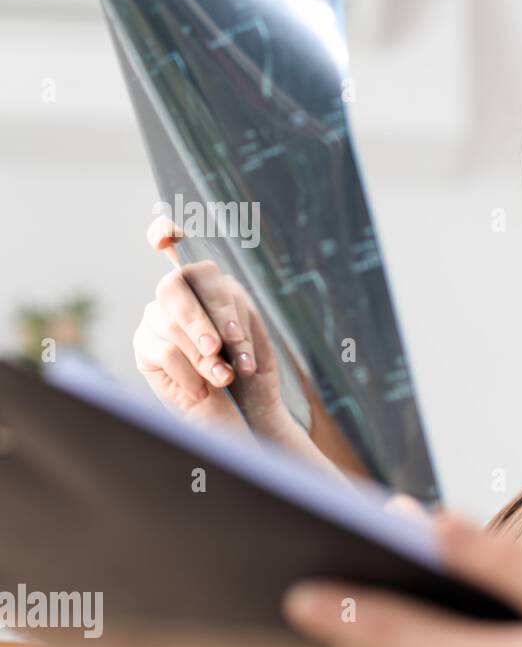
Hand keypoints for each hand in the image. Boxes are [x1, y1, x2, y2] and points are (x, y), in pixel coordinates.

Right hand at [133, 216, 290, 436]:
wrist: (245, 414)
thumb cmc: (249, 375)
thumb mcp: (252, 337)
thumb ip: (236, 312)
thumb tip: (220, 304)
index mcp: (207, 285)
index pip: (180, 245)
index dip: (165, 232)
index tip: (163, 234)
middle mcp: (177, 296)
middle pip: (177, 285)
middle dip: (205, 317)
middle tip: (223, 347)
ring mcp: (156, 319)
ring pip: (171, 322)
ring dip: (204, 354)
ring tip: (225, 377)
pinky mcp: (144, 348)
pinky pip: (164, 351)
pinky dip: (191, 373)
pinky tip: (205, 390)